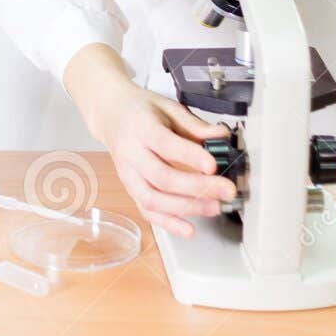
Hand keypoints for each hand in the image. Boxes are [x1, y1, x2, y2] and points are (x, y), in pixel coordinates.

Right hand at [63, 44, 235, 237]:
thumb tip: (221, 135)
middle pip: (161, 177)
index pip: (164, 144)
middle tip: (225, 190)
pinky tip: (188, 229)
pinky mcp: (129, 188)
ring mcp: (128, 173)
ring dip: (186, 207)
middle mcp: (130, 152)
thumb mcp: (168, 106)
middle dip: (197, 187)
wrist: (110, 114)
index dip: (189, 156)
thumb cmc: (140, 110)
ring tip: (214, 207)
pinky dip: (168, 223)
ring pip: (153, 198)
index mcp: (140, 127)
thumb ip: (194, 124)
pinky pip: (146, 210)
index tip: (213, 165)